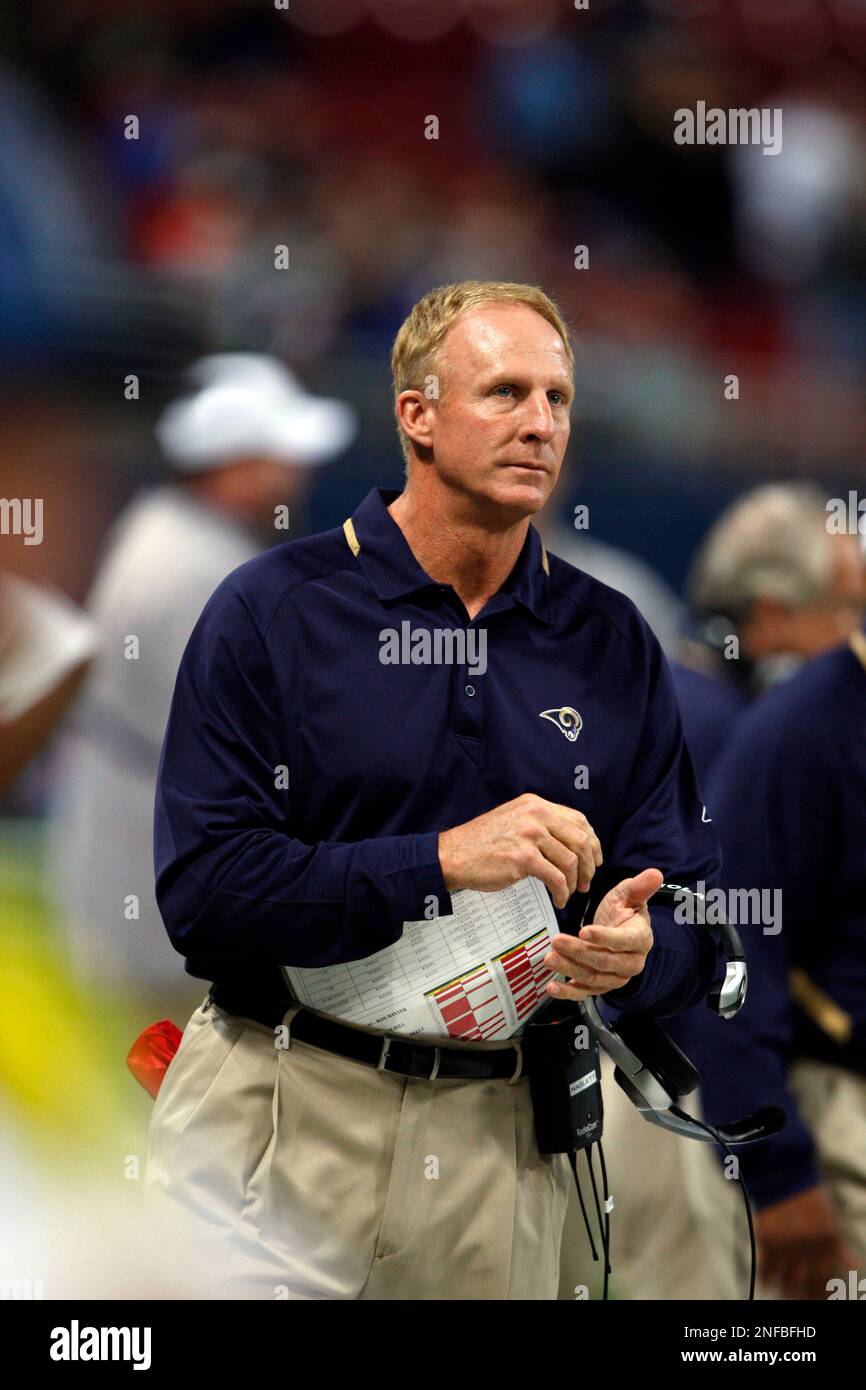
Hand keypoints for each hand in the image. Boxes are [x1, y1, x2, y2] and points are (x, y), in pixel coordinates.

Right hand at [437, 793, 601, 908]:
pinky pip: (556, 878)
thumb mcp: (514, 820)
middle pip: (580, 840)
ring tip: (568, 893)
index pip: (578, 820)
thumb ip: (540, 824)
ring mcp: (529, 835)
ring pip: (570, 861)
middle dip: (588, 865)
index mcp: (535, 805)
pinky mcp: (523, 858)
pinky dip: (562, 892)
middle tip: (585, 881)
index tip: (595, 859)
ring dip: (574, 882)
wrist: (453, 855)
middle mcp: (535, 815)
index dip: (592, 842)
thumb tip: (570, 842)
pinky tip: (558, 899)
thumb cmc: (482, 843)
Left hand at [542, 867, 661, 1001]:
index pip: (624, 941)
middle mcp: (631, 963)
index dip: (605, 937)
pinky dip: (567, 992)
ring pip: (592, 978)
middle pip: (605, 962)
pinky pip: (584, 993)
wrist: (618, 933)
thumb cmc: (623, 913)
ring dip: (569, 969)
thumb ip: (639, 887)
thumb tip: (656, 873)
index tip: (584, 930)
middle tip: (557, 941)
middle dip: (579, 952)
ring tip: (549, 958)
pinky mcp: (599, 986)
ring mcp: (615, 977)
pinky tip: (551, 987)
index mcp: (640, 939)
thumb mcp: (629, 896)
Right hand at [756, 1186, 859, 1299]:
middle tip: (801, 1299)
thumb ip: (840, 1246)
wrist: (784, 1178)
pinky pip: (765, 1270)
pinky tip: (768, 1284)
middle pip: (806, 1286)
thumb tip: (855, 1263)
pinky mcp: (768, 1243)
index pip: (827, 1282)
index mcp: (827, 1247)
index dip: (824, 1294)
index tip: (822, 1299)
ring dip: (786, 1291)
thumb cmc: (811, 1199)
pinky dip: (766, 1279)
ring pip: (786, 1282)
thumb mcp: (832, 1221)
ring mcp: (787, 1249)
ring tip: (786, 1294)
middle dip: (804, 1296)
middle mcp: (808, 1252)